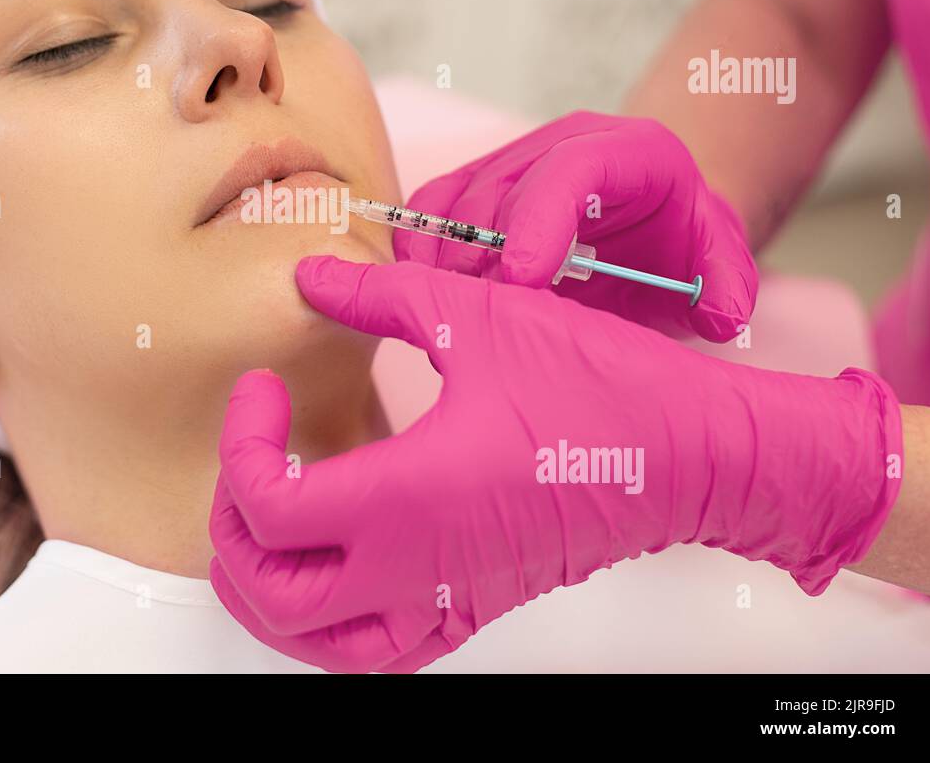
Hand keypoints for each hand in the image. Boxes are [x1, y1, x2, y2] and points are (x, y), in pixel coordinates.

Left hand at [208, 255, 900, 672]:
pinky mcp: (475, 606)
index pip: (269, 508)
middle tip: (249, 459)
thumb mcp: (481, 316)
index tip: (262, 393)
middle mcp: (419, 565)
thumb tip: (311, 279)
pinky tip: (335, 562)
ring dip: (269, 590)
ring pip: (316, 643)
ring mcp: (448, 598)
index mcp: (409, 496)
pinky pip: (377, 649)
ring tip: (267, 522)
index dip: (241, 446)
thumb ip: (380, 297)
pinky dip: (330, 623)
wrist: (697, 455)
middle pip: (271, 593)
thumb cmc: (603, 385)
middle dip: (232, 529)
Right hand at [393, 111, 757, 341]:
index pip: (574, 169)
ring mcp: (516, 158)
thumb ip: (730, 288)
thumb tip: (716, 313)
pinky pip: (432, 205)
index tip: (520, 279)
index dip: (539, 219)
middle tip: (474, 313)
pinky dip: (420, 247)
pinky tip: (421, 291)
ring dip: (443, 256)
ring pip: (457, 194)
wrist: (658, 223)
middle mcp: (567, 142)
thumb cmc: (683, 248)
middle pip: (502, 184)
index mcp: (633, 152)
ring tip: (446, 310)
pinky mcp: (477, 181)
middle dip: (481, 252)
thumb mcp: (722, 266)